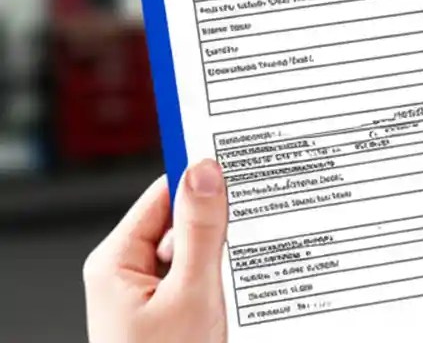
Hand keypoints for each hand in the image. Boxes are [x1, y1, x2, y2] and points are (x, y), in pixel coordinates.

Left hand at [83, 159, 228, 342]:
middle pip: (182, 223)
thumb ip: (200, 232)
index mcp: (115, 261)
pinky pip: (200, 280)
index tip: (238, 160)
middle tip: (256, 221)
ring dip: (225, 257)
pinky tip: (242, 290)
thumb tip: (205, 173)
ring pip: (196, 253)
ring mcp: (149, 296)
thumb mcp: (190, 295)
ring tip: (243, 272)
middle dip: (220, 224)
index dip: (200, 177)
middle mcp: (126, 274)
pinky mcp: (169, 314)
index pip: (162, 194)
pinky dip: (224, 281)